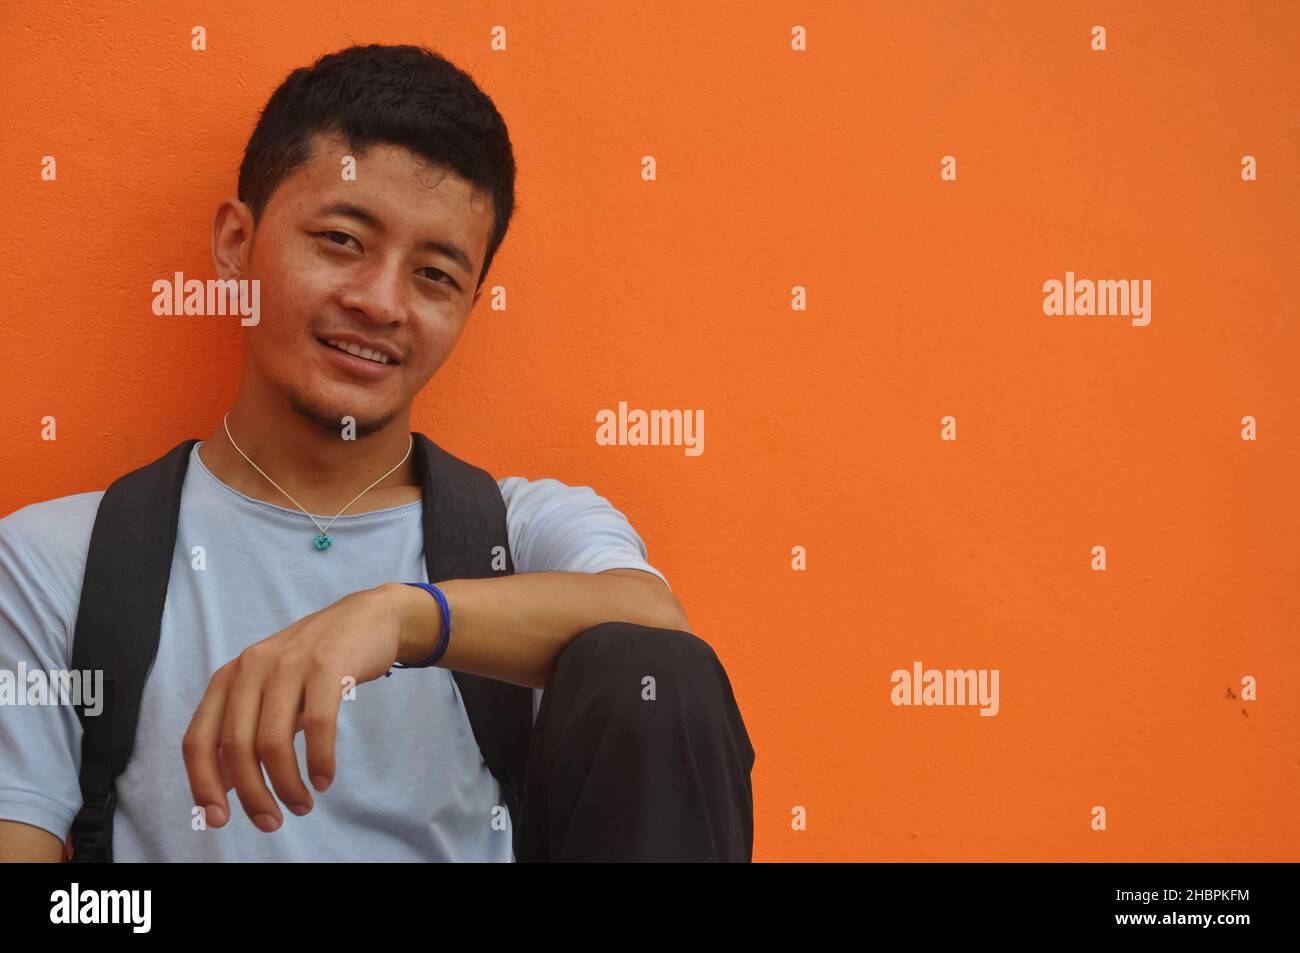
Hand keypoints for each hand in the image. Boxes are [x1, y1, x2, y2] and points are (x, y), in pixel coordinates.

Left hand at [180, 583, 438, 832]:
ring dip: (286, 785)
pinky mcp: (328, 664)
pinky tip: (324, 779)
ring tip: (302, 804)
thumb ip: (244, 729)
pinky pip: (317, 725)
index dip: (203, 784)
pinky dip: (319, 761)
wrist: (368, 617)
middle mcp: (252, 668)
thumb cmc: (316, 662)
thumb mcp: (270, 689)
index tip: (218, 819)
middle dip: (253, 795)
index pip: (198, 740)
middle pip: (236, 747)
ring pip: (273, 742)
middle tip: (272, 821)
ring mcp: (289, 664)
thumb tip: (223, 786)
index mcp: (230, 677)